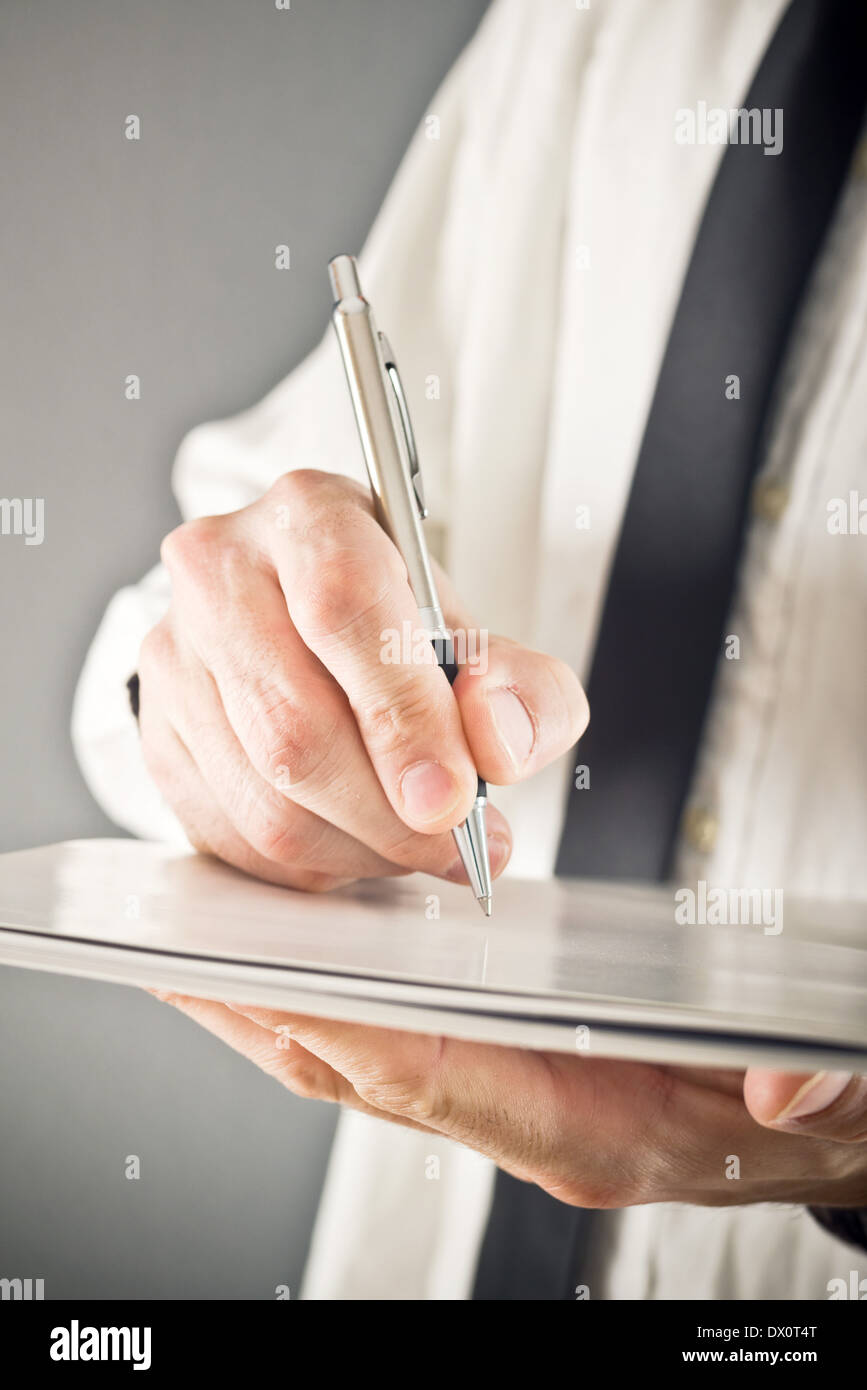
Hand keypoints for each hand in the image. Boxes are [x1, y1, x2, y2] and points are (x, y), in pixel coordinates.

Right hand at [139, 470, 586, 890]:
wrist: (313, 629)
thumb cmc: (397, 629)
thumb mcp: (486, 642)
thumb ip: (525, 690)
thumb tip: (497, 743)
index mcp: (309, 517)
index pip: (344, 612)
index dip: (403, 718)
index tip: (451, 797)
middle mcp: (222, 572)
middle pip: (295, 727)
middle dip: (391, 814)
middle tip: (455, 845)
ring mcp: (175, 654)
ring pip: (264, 799)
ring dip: (359, 849)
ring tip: (414, 845)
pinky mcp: (157, 732)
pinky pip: (234, 835)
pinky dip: (313, 862)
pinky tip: (355, 841)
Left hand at [146, 996, 866, 1208]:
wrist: (812, 1118)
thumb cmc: (803, 1100)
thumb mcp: (840, 1086)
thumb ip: (822, 1085)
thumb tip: (786, 1095)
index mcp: (596, 1131)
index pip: (431, 1074)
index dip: (331, 1022)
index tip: (247, 972)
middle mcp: (533, 1125)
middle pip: (366, 1069)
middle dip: (265, 1012)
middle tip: (173, 944)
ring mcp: (516, 1103)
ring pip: (368, 1056)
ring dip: (281, 1003)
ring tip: (204, 937)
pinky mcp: (514, 1073)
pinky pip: (398, 1038)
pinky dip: (335, 999)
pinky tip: (300, 949)